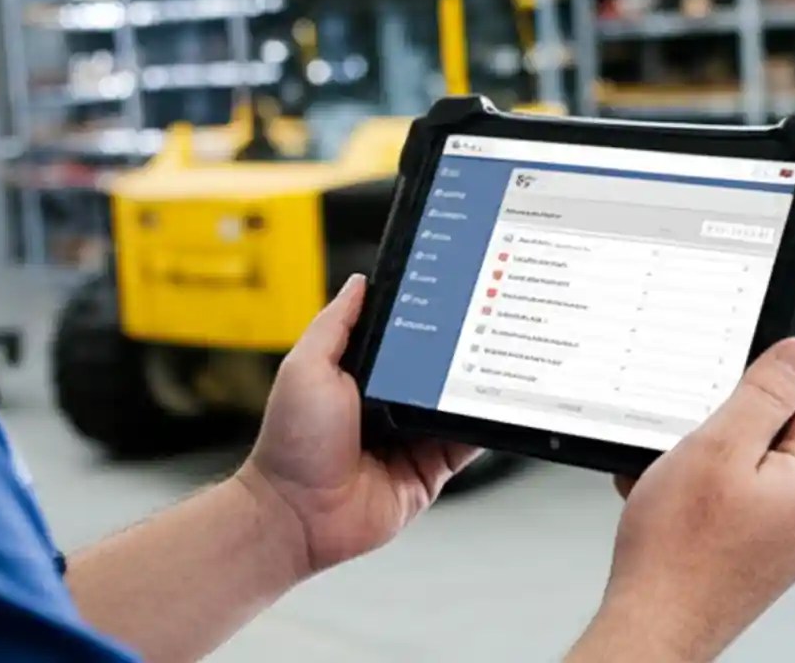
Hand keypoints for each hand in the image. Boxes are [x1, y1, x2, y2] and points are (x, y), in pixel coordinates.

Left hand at [236, 275, 482, 576]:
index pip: (406, 338)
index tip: (457, 294)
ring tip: (503, 360)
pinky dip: (484, 429)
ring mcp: (413, 437)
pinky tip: (499, 408)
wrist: (297, 513)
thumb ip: (337, 324)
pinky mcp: (430, 470)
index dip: (429, 318)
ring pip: (458, 405)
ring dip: (478, 388)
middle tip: (490, 322)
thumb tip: (362, 282)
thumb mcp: (307, 366)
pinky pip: (466, 445)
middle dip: (462, 351)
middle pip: (438, 370)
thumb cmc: (292, 443)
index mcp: (362, 374)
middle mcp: (391, 404)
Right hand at [570, 339, 794, 662]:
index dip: (769, 384)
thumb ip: (764, 395)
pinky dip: (702, 497)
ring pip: (753, 474)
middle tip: (687, 438)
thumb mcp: (718, 446)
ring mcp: (785, 547)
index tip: (722, 390)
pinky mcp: (756, 564)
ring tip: (666, 477)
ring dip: (709, 462)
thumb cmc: (675, 545)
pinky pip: (738, 509)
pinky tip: (666, 504)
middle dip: (730, 426)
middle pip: (783, 439)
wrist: (652, 628)